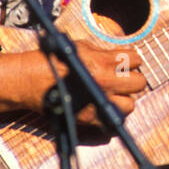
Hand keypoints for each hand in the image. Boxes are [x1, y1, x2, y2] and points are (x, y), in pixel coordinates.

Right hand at [24, 41, 146, 131]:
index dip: (132, 60)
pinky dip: (112, 116)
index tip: (127, 62)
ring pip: (131, 105)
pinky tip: (106, 108)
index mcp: (102, 61)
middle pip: (139, 83)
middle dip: (133, 79)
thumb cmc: (52, 60)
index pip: (135, 59)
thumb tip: (119, 56)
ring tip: (116, 95)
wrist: (30, 80)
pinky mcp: (90, 118)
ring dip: (125, 99)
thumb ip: (102, 52)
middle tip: (125, 79)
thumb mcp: (80, 47)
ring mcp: (98, 102)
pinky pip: (114, 121)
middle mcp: (104, 82)